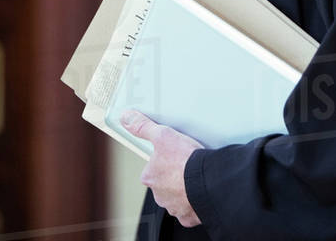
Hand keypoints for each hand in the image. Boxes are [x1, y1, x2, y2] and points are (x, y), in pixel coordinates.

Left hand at [121, 109, 203, 227]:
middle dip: (174, 175)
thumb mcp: (162, 135)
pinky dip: (194, 202)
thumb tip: (127, 118)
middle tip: (187, 164)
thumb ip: (143, 127)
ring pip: (177, 196)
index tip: (174, 155)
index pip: (152, 168)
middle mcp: (159, 194)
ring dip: (184, 189)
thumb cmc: (186, 162)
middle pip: (164, 183)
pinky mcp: (188, 216)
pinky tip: (200, 192)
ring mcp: (174, 206)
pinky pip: (189, 209)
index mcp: (149, 177)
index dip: (164, 160)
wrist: (208, 182)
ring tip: (196, 176)